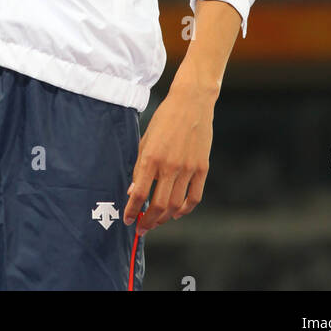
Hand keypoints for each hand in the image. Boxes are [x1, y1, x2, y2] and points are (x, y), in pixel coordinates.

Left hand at [122, 85, 214, 235]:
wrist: (191, 102)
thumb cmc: (164, 118)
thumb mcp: (145, 139)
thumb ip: (139, 167)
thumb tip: (134, 192)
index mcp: (152, 157)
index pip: (139, 194)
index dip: (132, 211)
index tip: (128, 220)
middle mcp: (170, 166)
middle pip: (158, 206)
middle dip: (148, 221)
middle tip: (142, 227)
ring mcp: (188, 168)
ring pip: (175, 206)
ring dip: (164, 218)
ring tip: (157, 221)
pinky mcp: (202, 168)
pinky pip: (194, 197)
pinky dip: (185, 209)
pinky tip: (177, 212)